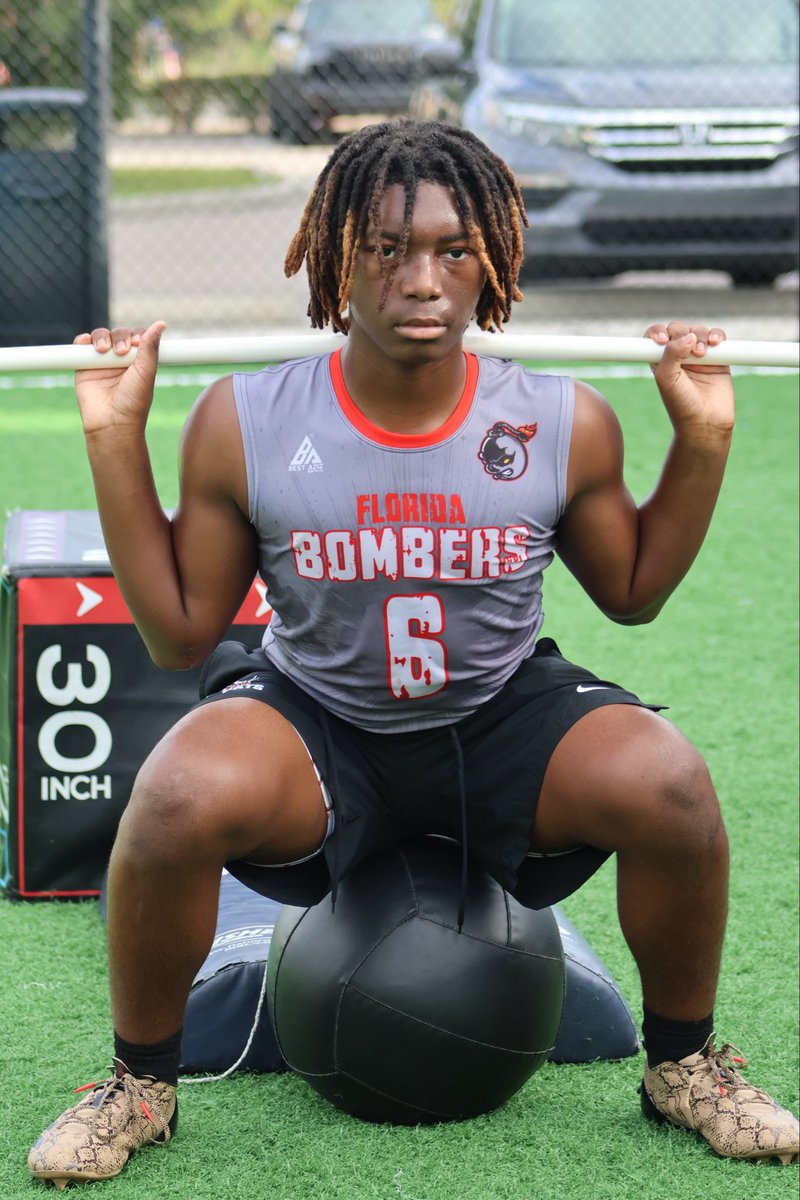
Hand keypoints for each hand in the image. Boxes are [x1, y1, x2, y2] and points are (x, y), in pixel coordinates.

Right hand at [73, 322, 164, 435]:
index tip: (137, 343)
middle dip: (120, 337)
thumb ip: (150, 348)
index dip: (137, 335)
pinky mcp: (84, 367)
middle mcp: (121, 361)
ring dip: (102, 337)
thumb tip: (161, 323)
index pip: (138, 337)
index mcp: (139, 362)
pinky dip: (83, 340)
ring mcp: (102, 363)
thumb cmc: (133, 402)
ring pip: (100, 336)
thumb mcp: (145, 373)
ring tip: (104, 350)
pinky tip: (86, 342)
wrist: (111, 423)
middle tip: (121, 351)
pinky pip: (81, 346)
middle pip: (119, 334)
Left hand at [645, 321, 733, 441]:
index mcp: (661, 361)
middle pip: (678, 329)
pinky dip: (717, 335)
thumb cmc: (681, 405)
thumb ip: (671, 353)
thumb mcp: (667, 379)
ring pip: (698, 331)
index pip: (655, 336)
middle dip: (682, 333)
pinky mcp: (718, 358)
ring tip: (701, 354)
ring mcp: (699, 356)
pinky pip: (717, 337)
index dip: (657, 332)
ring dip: (700, 336)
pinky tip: (716, 344)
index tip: (662, 340)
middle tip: (688, 351)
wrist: (706, 423)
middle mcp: (678, 357)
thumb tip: (688, 335)